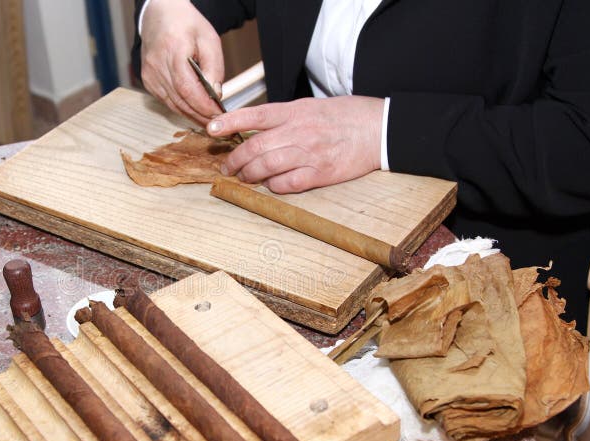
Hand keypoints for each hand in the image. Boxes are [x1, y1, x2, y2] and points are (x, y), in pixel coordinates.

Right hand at [139, 0, 224, 123]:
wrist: (160, 15)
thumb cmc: (185, 24)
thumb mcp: (209, 39)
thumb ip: (214, 67)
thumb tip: (215, 94)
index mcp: (173, 49)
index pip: (187, 87)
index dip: (202, 105)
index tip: (218, 114)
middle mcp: (157, 65)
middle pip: (179, 100)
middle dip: (200, 114)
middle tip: (217, 122)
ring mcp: (149, 74)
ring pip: (172, 104)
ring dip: (191, 115)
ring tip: (208, 120)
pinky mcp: (148, 81)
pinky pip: (166, 100)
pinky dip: (181, 108)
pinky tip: (193, 111)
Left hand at [208, 96, 384, 192]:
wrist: (377, 129)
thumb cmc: (344, 116)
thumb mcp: (311, 106)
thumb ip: (284, 117)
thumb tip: (255, 128)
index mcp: (295, 111)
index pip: (255, 115)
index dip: (230, 122)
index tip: (211, 128)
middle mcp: (299, 131)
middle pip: (255, 147)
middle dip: (235, 160)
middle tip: (227, 167)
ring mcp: (309, 154)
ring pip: (267, 167)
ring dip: (250, 175)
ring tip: (244, 177)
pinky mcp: (320, 174)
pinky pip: (288, 184)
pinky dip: (274, 186)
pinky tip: (271, 185)